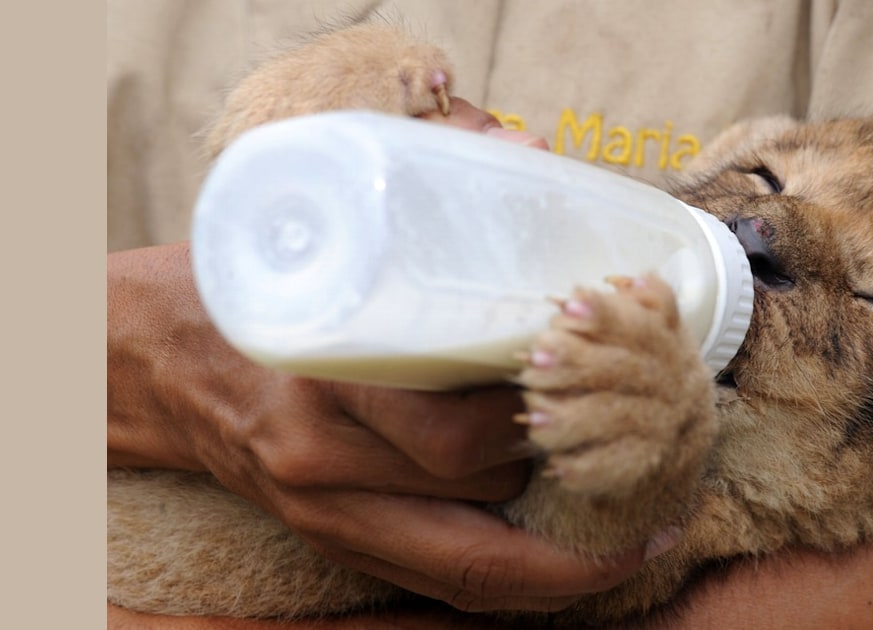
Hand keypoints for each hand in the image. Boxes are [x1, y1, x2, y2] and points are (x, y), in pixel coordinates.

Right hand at [107, 100, 658, 612]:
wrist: (149, 361)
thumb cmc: (241, 287)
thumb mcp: (315, 232)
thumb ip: (421, 186)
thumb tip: (528, 149)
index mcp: (320, 382)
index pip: (454, 430)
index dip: (551, 420)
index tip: (623, 389)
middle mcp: (322, 463)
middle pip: (477, 490)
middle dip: (575, 469)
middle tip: (643, 440)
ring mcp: (326, 514)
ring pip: (470, 566)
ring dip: (565, 555)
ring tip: (644, 532)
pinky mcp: (332, 539)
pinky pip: (440, 586)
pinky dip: (518, 586)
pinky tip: (578, 570)